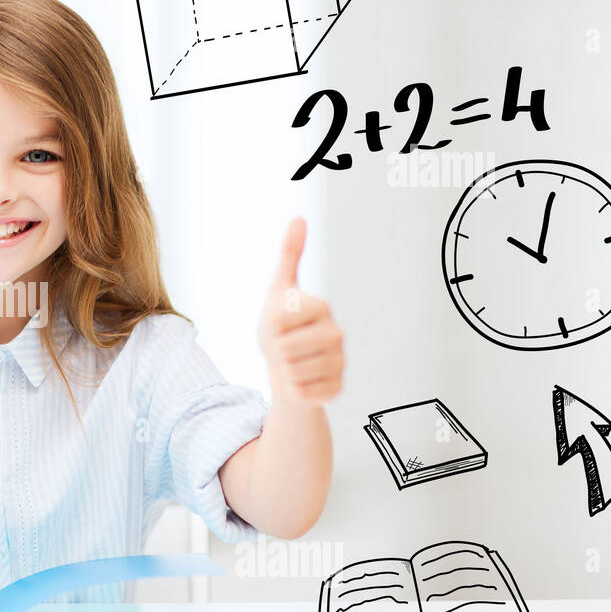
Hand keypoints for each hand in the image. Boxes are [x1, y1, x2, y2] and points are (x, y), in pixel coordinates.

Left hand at [257, 218, 343, 405]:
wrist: (286, 367)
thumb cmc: (280, 326)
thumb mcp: (278, 290)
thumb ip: (289, 254)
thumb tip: (299, 217)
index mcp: (322, 308)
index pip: (282, 321)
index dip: (270, 326)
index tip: (278, 324)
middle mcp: (337, 335)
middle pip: (286, 350)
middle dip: (274, 351)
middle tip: (282, 347)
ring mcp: (340, 364)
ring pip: (293, 373)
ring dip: (282, 371)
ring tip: (290, 363)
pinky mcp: (336, 389)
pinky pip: (302, 393)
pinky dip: (292, 390)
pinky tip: (300, 381)